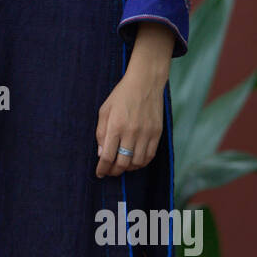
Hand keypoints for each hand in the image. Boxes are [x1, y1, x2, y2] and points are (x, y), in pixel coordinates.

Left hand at [95, 22, 173, 176]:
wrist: (145, 83)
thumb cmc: (121, 95)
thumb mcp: (105, 110)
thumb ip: (101, 133)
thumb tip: (101, 154)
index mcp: (116, 126)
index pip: (108, 156)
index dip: (102, 168)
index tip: (99, 173)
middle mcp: (131, 132)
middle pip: (122, 163)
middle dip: (114, 171)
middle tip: (110, 172)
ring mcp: (146, 133)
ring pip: (137, 162)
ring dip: (128, 168)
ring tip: (122, 166)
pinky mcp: (157, 133)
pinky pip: (150, 156)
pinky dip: (141, 163)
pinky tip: (135, 160)